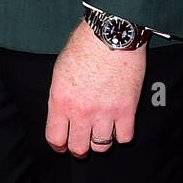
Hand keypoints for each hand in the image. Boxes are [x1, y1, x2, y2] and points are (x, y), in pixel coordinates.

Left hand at [45, 19, 145, 156]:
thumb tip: (63, 114)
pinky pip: (124, 137)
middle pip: (79, 148)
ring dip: (100, 140)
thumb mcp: (60, 70)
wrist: (111, 34)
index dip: (58, 145)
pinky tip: (119, 122)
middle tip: (83, 140)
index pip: (55, 138)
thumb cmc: (84, 45)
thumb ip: (61, 96)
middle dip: (79, 147)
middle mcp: (81, 111)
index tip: (62, 144)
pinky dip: (122, 133)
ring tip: (101, 129)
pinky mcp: (127, 110)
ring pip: (101, 147)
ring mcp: (105, 113)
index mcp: (60, 100)